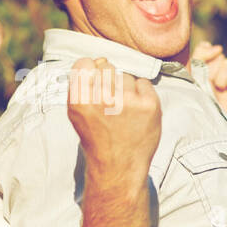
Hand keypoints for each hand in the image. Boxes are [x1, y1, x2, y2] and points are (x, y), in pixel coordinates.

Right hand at [66, 57, 161, 184]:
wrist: (118, 165)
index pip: (84, 64)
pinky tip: (136, 112)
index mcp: (80, 100)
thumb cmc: (98, 138)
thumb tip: (96, 61)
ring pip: (126, 76)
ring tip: (123, 112)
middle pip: (107, 67)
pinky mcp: (149, 105)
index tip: (94, 83)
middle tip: (110, 104)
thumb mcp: (77, 114)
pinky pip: (144, 83)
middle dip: (108, 81)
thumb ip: (80, 87)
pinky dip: (142, 94)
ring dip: (126, 89)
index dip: (90, 71)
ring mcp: (128, 101)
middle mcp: (103, 99)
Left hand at [193, 41, 226, 122]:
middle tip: (209, 86)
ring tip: (219, 91)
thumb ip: (200, 56)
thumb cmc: (199, 101)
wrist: (210, 121)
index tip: (200, 68)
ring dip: (222, 78)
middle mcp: (220, 69)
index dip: (204, 55)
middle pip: (218, 56)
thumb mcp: (193, 76)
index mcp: (204, 66)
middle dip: (211, 71)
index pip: (206, 48)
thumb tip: (219, 47)